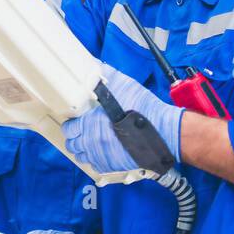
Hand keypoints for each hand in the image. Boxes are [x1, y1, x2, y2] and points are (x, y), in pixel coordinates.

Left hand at [62, 63, 183, 172]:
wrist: (164, 132)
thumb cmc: (144, 108)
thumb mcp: (124, 85)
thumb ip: (106, 77)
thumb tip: (95, 67)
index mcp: (90, 124)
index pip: (69, 128)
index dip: (72, 123)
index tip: (76, 119)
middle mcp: (92, 142)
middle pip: (72, 144)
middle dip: (75, 137)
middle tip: (82, 130)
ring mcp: (101, 156)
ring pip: (82, 157)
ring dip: (83, 149)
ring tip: (90, 141)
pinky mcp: (112, 166)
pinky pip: (95, 166)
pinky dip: (95, 159)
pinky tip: (101, 151)